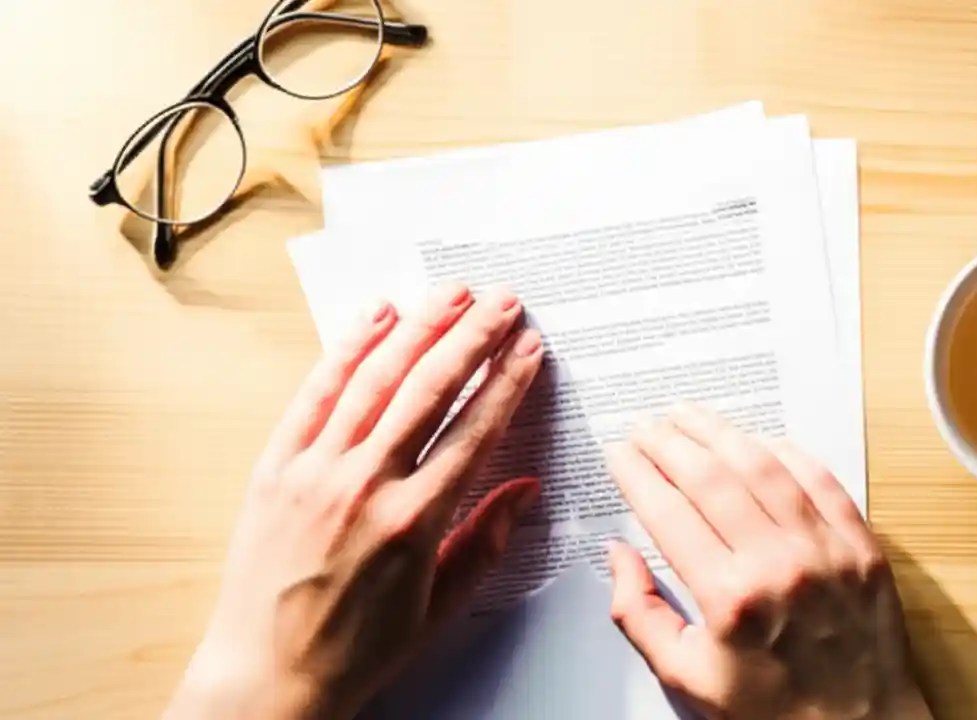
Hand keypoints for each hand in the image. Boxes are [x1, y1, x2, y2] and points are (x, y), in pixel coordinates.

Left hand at [164, 285, 544, 719]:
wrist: (268, 674)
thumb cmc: (354, 648)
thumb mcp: (439, 606)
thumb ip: (486, 541)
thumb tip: (524, 490)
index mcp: (413, 522)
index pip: (474, 430)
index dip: (507, 381)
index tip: (529, 348)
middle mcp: (364, 485)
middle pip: (431, 389)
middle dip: (473, 336)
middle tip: (503, 301)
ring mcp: (315, 470)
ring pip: (375, 379)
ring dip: (419, 328)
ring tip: (451, 293)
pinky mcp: (276, 465)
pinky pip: (315, 393)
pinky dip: (346, 349)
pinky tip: (375, 317)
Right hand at [605, 405, 930, 719]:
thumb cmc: (773, 715)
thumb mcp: (687, 680)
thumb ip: (640, 615)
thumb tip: (617, 554)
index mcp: (730, 599)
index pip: (667, 511)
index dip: (636, 473)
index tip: (618, 452)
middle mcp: (779, 564)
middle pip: (710, 476)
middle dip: (669, 441)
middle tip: (645, 424)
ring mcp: (827, 550)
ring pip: (763, 465)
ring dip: (721, 432)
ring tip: (689, 414)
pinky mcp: (863, 547)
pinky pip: (822, 480)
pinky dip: (788, 451)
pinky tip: (759, 439)